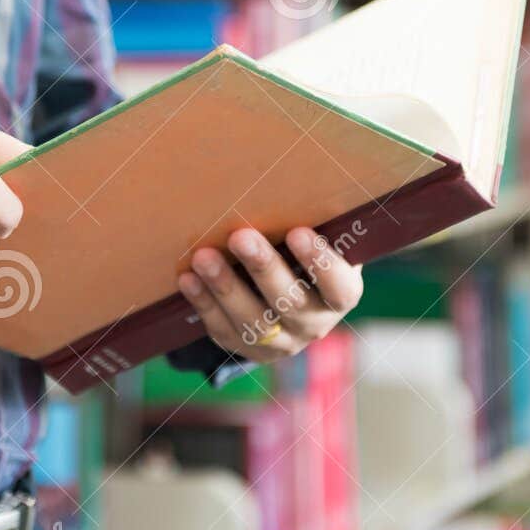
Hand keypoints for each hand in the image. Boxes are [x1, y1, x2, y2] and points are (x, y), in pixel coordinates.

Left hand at [176, 226, 363, 362]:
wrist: (285, 292)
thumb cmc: (303, 252)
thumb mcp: (319, 238)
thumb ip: (313, 222)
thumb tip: (283, 181)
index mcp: (341, 295)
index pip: (340, 288)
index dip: (322, 264)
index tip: (297, 232)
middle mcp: (314, 323)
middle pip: (290, 302)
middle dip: (262, 268)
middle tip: (239, 236)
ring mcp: (280, 342)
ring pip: (253, 321)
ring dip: (226, 287)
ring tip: (203, 257)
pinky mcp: (246, 347)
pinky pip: (223, 329)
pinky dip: (204, 303)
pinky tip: (189, 278)